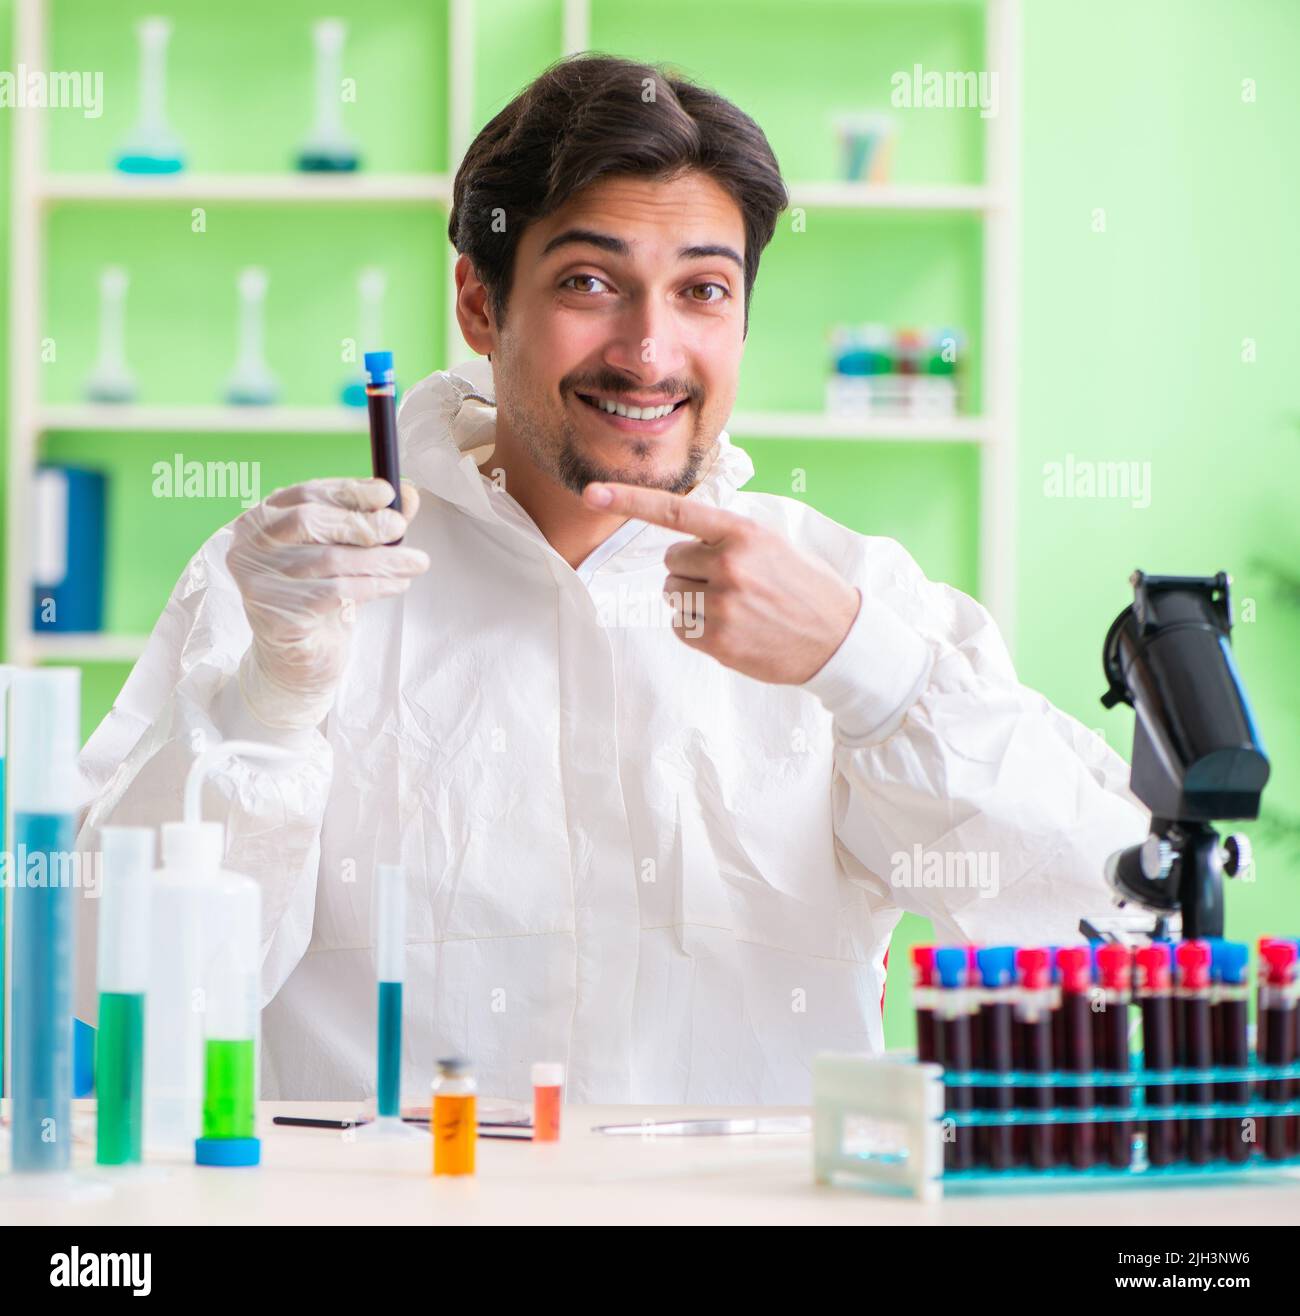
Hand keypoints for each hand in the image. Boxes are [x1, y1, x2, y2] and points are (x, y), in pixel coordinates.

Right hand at [227, 478, 428, 728]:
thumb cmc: (318, 595)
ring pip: (329, 560)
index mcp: (261, 520)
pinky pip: (336, 593)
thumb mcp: (344, 552)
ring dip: (380, 559)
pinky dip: (374, 585)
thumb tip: (409, 496)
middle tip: (399, 527)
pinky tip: (398, 584)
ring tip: (416, 561)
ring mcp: (259, 583)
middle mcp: (250, 547)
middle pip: (309, 521)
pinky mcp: (277, 616)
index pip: (304, 493)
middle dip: (361, 522)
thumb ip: (371, 520)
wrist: (297, 659)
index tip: (386, 492)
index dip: (348, 490)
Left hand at [582, 482, 860, 684]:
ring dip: (693, 601)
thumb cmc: (803, 587)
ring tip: (736, 608)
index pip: (675, 511)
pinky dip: (698, 630)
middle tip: (732, 584)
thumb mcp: (773, 543)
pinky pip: (680, 627)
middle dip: (690, 571)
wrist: (839, 639)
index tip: (592, 493)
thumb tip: (680, 535)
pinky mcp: (718, 640)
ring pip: (672, 595)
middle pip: (670, 562)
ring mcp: (722, 604)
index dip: (629, 500)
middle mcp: (729, 564)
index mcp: (742, 532)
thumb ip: (727, 535)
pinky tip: (733, 629)